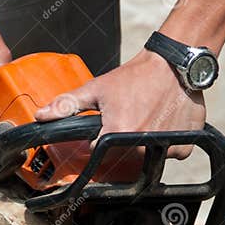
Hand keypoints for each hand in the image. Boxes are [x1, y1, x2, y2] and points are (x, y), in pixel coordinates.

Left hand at [34, 49, 205, 158]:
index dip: (101, 141)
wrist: (175, 64)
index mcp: (117, 135)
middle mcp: (141, 147)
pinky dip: (167, 143)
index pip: (100, 153)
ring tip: (147, 119)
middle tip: (130, 118)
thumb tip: (41, 116)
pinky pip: (170, 155)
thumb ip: (67, 105)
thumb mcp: (97, 88)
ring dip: (145, 145)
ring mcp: (164, 148)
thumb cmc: (135, 76)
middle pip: (124, 160)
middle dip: (122, 143)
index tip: (108, 127)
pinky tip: (164, 123)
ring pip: (148, 158)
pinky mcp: (183, 148)